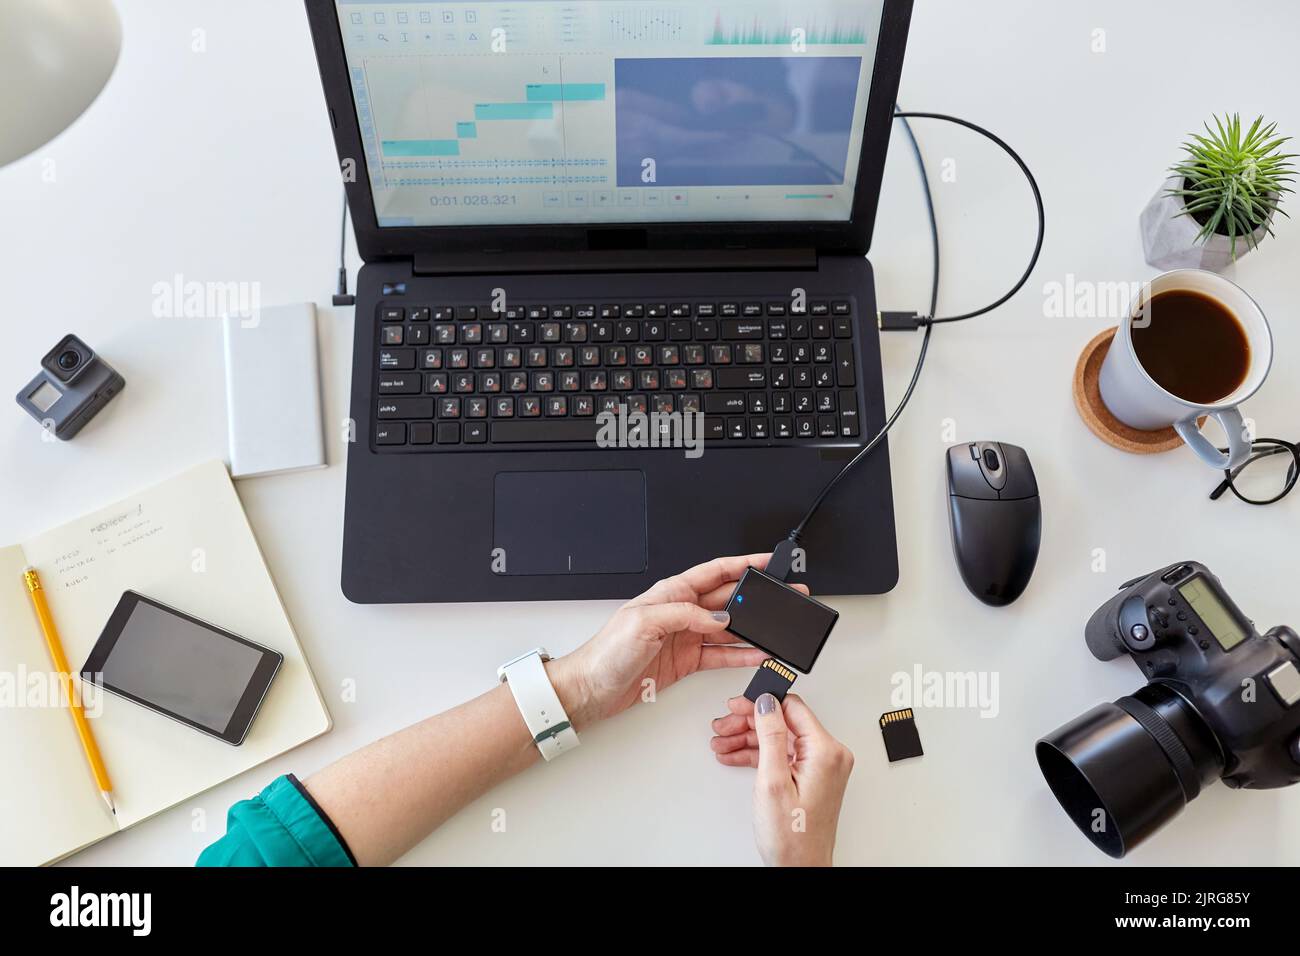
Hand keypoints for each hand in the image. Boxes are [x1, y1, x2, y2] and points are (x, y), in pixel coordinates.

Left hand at [548, 554, 786, 728]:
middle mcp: (681, 611)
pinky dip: (742, 655)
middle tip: (783, 596)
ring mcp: (686, 637)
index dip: (743, 563)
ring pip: (729, 628)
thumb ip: (684, 614)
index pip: (715, 571)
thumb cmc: (606, 652)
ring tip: (777, 629)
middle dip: (757, 596)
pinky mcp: (687, 661)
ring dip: (753, 629)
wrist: (591, 688)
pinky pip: (722, 654)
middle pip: (728, 598)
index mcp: (671, 592)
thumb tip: (718, 615)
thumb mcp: (643, 622)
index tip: (767, 561)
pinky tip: (758, 655)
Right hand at [710, 693, 853, 866]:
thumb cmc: (793, 837)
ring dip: (749, 738)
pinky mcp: (811, 776)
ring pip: (779, 738)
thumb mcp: (773, 781)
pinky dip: (758, 754)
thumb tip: (767, 703)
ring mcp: (821, 766)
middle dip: (749, 722)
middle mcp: (829, 755)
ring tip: (723, 741)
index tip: (738, 704)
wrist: (800, 868)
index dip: (761, 703)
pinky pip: (782, 755)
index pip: (792, 708)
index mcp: (826, 751)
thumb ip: (770, 736)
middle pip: (783, 722)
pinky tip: (735, 754)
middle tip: (724, 725)